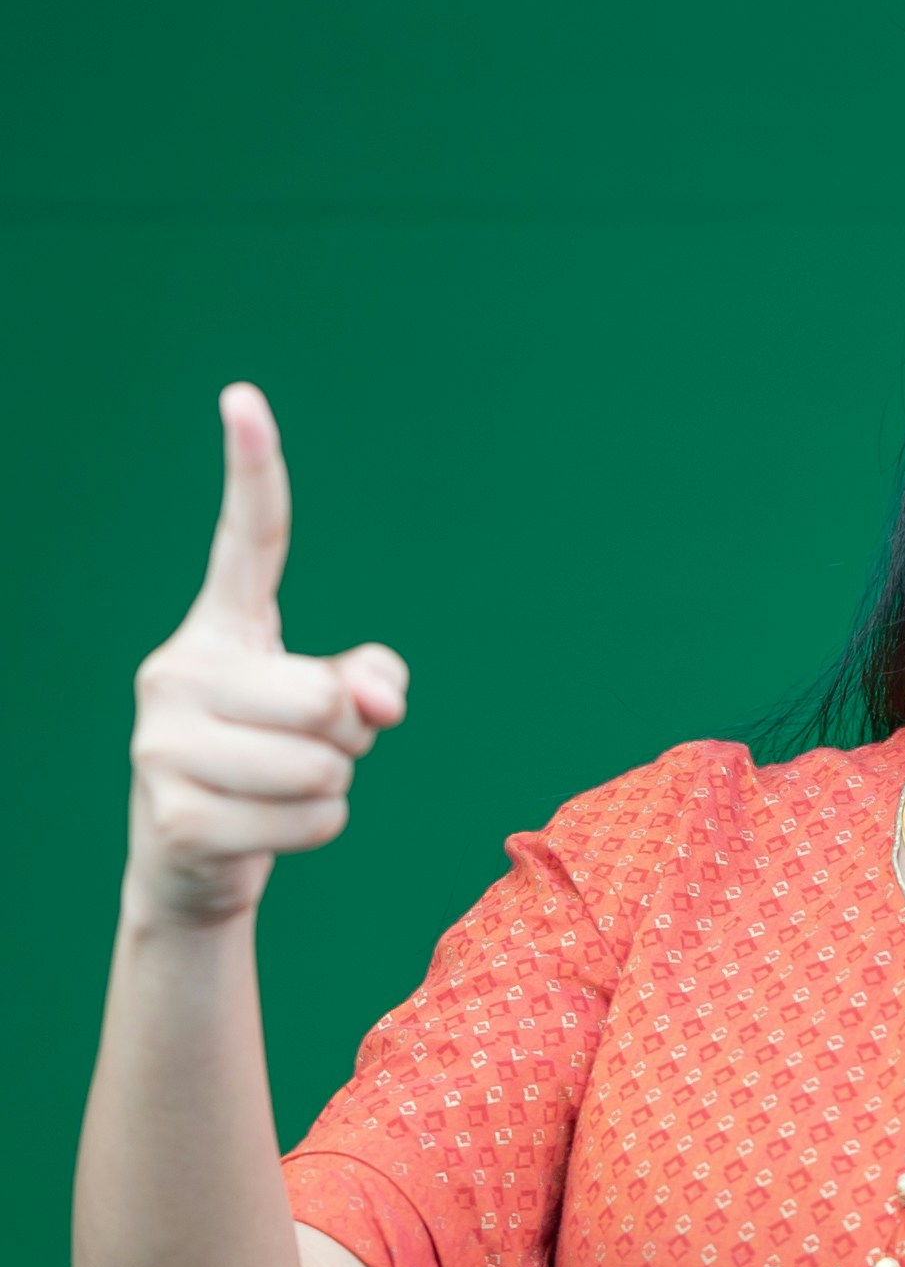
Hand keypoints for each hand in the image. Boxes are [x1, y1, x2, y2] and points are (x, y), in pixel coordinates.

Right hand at [127, 383, 407, 926]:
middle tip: (307, 753)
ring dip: (333, 788)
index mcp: (216, 632)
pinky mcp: (179, 816)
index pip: (245, 544)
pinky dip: (318, 832)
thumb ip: (373, 680)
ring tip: (281, 793)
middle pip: (327, 697)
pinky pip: (315, 818)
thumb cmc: (270, 771)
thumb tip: (378, 699)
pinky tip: (267, 831)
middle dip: (348, 737)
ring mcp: (163, 746)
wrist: (191, 868)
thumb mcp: (329, 713)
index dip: (252, 473)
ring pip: (326, 764)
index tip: (245, 398)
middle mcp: (174, 673)